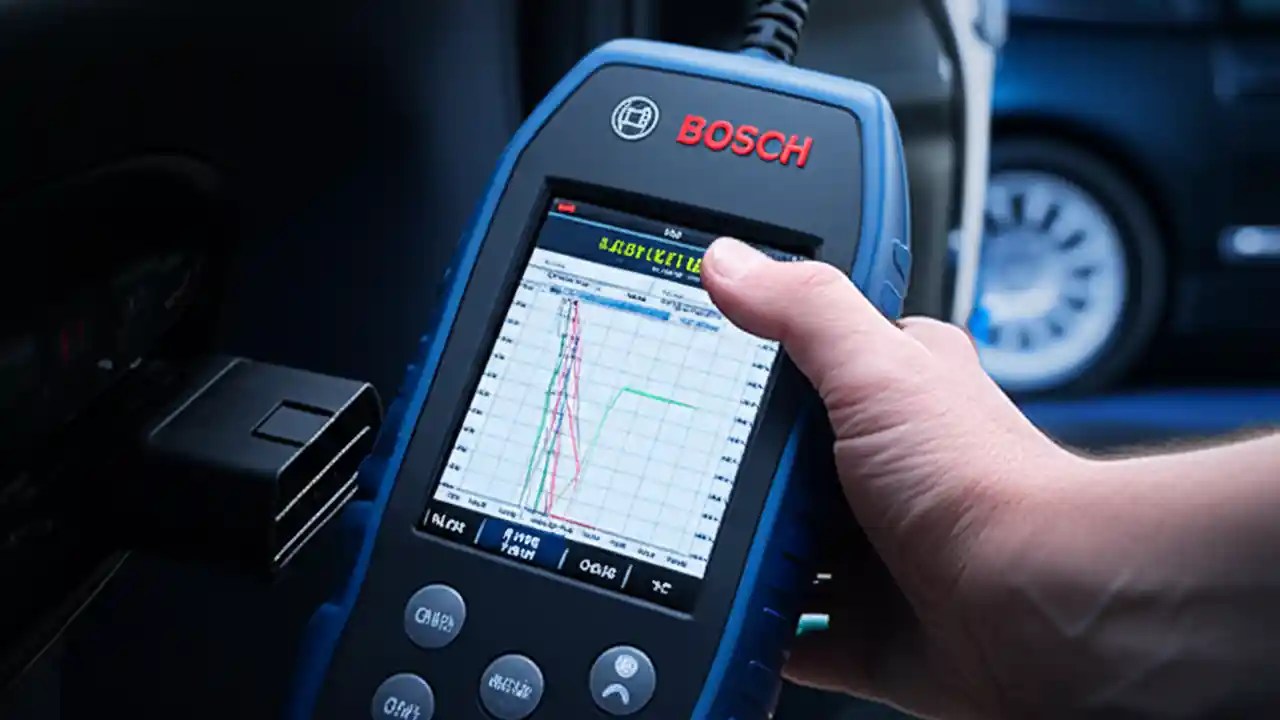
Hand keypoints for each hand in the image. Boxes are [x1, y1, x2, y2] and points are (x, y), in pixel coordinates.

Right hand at [701, 237, 1084, 718]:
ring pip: (789, 549)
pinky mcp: (874, 627)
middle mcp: (890, 472)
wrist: (1038, 611)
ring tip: (697, 541)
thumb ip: (804, 310)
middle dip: (744, 469)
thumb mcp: (878, 370)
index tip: (712, 358)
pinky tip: (738, 617)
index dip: (765, 358)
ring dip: (749, 553)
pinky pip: (801, 634)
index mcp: (897, 394)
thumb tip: (732, 261)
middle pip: (789, 461)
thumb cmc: (986, 486)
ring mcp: (879, 551)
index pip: (819, 357)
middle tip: (693, 463)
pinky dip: (766, 631)